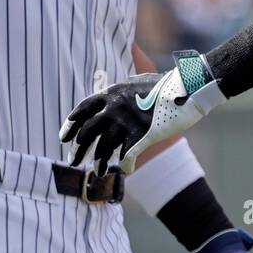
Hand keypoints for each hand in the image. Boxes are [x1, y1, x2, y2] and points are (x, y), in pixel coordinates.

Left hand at [59, 50, 225, 174]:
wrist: (188, 86)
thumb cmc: (164, 85)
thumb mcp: (136, 81)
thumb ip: (120, 91)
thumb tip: (108, 95)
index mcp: (111, 93)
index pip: (82, 110)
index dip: (71, 125)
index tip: (64, 138)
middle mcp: (115, 107)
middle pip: (89, 132)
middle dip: (79, 150)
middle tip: (73, 161)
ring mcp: (128, 121)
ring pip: (106, 148)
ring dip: (100, 162)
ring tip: (98, 172)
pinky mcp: (143, 134)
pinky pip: (128, 156)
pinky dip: (125, 165)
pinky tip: (125, 170)